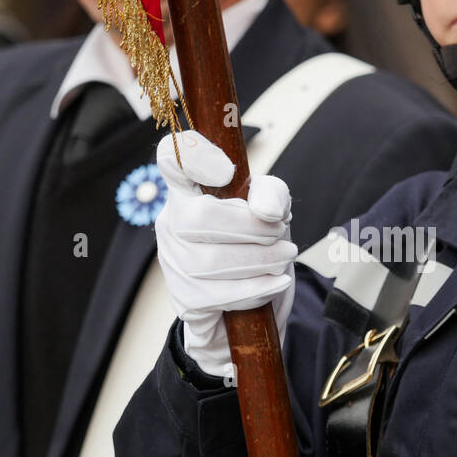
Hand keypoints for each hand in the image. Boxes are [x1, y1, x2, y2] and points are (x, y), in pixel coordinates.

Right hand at [154, 131, 296, 377]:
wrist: (253, 297)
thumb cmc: (257, 237)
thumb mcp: (271, 206)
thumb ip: (272, 194)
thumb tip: (267, 212)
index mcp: (188, 188)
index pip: (173, 159)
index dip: (193, 158)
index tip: (226, 172)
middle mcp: (172, 222)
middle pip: (199, 217)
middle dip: (251, 228)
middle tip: (281, 234)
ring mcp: (173, 262)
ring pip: (209, 261)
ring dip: (260, 260)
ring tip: (285, 257)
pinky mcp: (184, 298)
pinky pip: (216, 295)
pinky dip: (255, 289)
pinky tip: (276, 283)